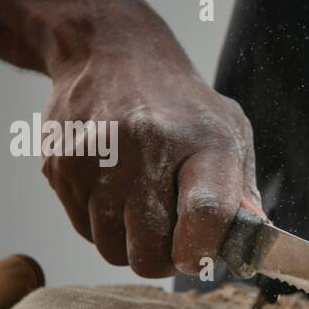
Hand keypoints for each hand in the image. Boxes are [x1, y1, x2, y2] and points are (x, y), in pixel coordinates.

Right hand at [41, 40, 260, 277]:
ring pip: (113, 250)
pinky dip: (102, 221)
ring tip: (141, 199)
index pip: (206, 216)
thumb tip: (248, 248)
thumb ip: (241, 194)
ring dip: (130, 240)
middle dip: (164, 256)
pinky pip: (84, 231)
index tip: (200, 254)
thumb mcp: (228, 133)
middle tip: (172, 231)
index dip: (203, 251)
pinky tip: (113, 185)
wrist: (110, 53)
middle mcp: (146, 149)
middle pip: (150, 254)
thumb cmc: (181, 106)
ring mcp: (96, 160)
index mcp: (204, 142)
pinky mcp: (60, 167)